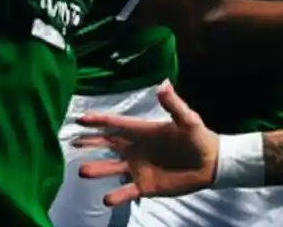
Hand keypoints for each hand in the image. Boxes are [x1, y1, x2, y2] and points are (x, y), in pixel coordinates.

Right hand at [74, 82, 219, 206]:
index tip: (80, 118)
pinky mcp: (144, 186)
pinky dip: (116, 196)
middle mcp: (136, 148)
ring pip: (111, 168)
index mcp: (144, 131)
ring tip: (82, 171)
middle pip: (108, 143)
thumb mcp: (188, 119)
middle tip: (71, 142)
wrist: (210, 164)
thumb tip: (163, 85)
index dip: (99, 121)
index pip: (117, 124)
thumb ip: (174, 105)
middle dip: (90, 142)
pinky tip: (107, 198)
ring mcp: (138, 168)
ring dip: (97, 168)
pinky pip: (126, 191)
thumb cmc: (199, 138)